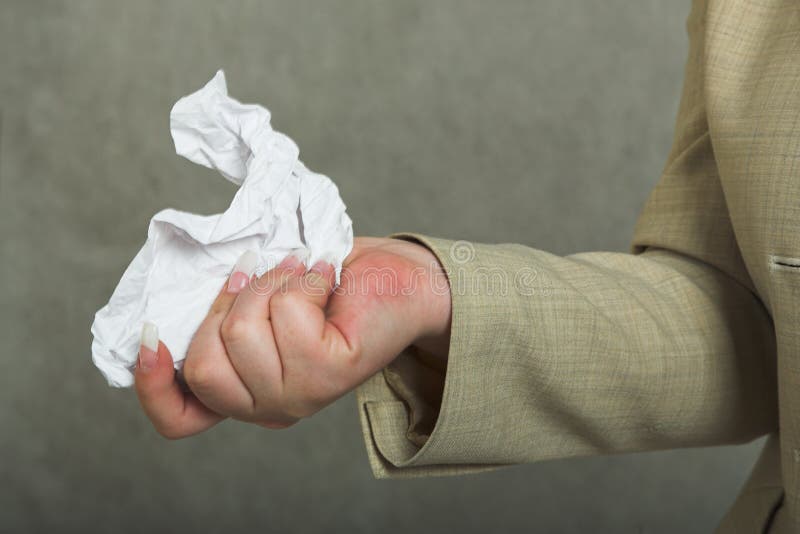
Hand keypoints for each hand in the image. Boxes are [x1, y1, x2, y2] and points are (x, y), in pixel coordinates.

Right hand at [134, 237, 451, 437]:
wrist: (399, 279)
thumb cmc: (328, 284)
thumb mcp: (262, 298)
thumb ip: (225, 310)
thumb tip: (176, 292)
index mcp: (244, 390)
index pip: (179, 419)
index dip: (152, 385)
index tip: (151, 336)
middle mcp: (267, 406)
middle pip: (204, 364)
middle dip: (228, 302)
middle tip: (264, 277)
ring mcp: (299, 397)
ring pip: (242, 333)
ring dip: (271, 284)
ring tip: (302, 276)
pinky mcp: (330, 375)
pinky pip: (288, 312)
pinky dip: (305, 280)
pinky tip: (327, 281)